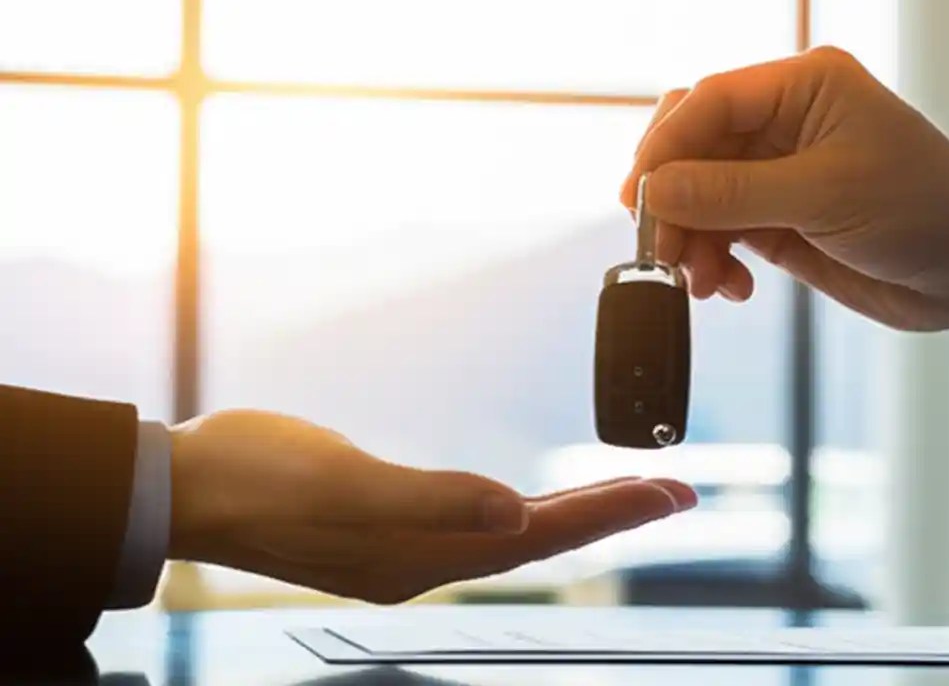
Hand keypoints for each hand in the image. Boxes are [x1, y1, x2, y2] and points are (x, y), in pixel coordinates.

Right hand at [168, 410, 694, 603]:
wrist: (184, 485)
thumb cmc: (255, 478)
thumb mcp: (342, 485)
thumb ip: (432, 500)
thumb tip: (517, 513)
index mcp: (422, 553)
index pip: (542, 535)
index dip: (611, 513)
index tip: (672, 492)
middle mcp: (424, 557)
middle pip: (542, 536)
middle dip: (613, 513)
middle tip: (677, 491)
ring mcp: (405, 544)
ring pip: (517, 531)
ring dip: (577, 511)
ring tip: (629, 494)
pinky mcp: (386, 522)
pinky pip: (481, 518)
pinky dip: (524, 507)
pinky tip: (532, 502)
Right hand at [623, 46, 948, 374]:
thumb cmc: (927, 213)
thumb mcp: (825, 197)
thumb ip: (731, 195)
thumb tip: (652, 193)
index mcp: (804, 86)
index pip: (708, 101)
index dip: (665, 148)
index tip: (639, 200)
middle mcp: (786, 121)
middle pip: (692, 146)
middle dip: (671, 198)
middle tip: (662, 248)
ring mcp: (780, 172)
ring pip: (698, 195)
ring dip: (690, 240)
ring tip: (702, 282)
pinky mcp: (780, 218)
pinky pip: (719, 231)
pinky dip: (712, 260)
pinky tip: (730, 288)